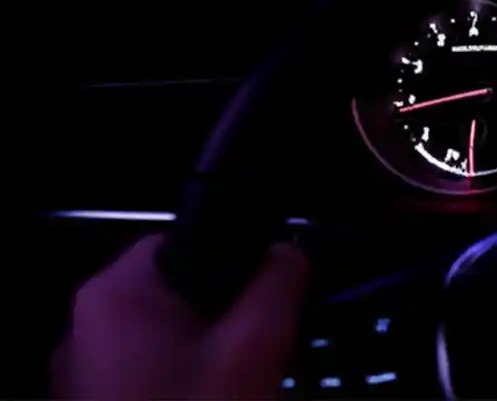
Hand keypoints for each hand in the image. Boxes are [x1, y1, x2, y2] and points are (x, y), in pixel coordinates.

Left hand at [54, 234, 308, 399]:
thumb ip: (278, 284)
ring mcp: (82, 376)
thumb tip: (287, 251)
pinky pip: (148, 376)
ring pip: (165, 339)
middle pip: (177, 292)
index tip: (272, 292)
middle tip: (263, 347)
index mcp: (116, 295)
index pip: (184, 238)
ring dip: (208, 353)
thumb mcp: (255, 350)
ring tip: (242, 384)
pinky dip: (184, 385)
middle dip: (226, 313)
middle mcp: (84, 327)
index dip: (236, 257)